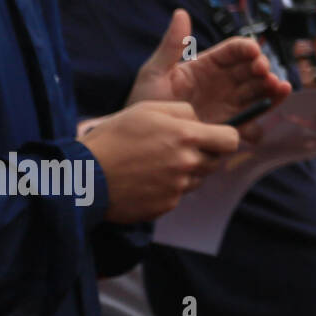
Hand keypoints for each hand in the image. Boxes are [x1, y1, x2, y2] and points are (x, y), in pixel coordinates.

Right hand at [79, 101, 240, 222]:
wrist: (84, 176)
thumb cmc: (115, 137)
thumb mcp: (148, 109)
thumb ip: (183, 111)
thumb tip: (200, 121)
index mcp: (187, 136)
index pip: (231, 140)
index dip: (224, 137)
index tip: (213, 137)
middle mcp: (188, 163)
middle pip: (215, 161)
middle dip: (202, 154)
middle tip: (174, 149)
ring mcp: (178, 187)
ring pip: (197, 179)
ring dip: (185, 172)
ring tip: (155, 164)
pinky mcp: (166, 206)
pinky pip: (178, 195)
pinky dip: (167, 188)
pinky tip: (146, 180)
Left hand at [126, 9, 291, 123]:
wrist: (141, 141)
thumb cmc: (144, 104)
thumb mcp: (154, 73)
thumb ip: (171, 45)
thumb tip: (181, 12)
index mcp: (207, 65)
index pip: (234, 51)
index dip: (247, 49)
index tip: (253, 52)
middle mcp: (222, 82)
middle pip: (251, 70)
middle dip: (262, 68)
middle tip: (264, 72)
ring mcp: (229, 103)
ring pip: (258, 91)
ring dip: (272, 88)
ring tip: (280, 88)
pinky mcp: (231, 124)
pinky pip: (253, 117)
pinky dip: (266, 113)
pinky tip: (271, 107)